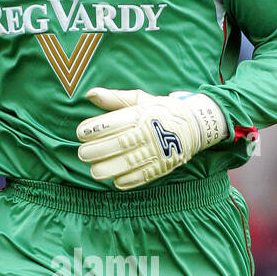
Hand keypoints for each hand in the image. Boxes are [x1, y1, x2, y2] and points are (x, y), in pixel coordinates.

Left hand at [76, 87, 226, 190]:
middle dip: (98, 150)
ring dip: (110, 168)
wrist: (195, 124)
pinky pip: (145, 175)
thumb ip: (114, 98)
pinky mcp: (164, 165)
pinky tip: (115, 181)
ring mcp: (158, 150)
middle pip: (120, 143)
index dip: (96, 128)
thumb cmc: (160, 110)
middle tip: (82, 154)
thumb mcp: (140, 99)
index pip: (116, 121)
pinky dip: (129, 180)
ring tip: (93, 171)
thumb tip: (89, 94)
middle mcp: (150, 131)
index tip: (80, 133)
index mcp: (142, 113)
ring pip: (130, 161)